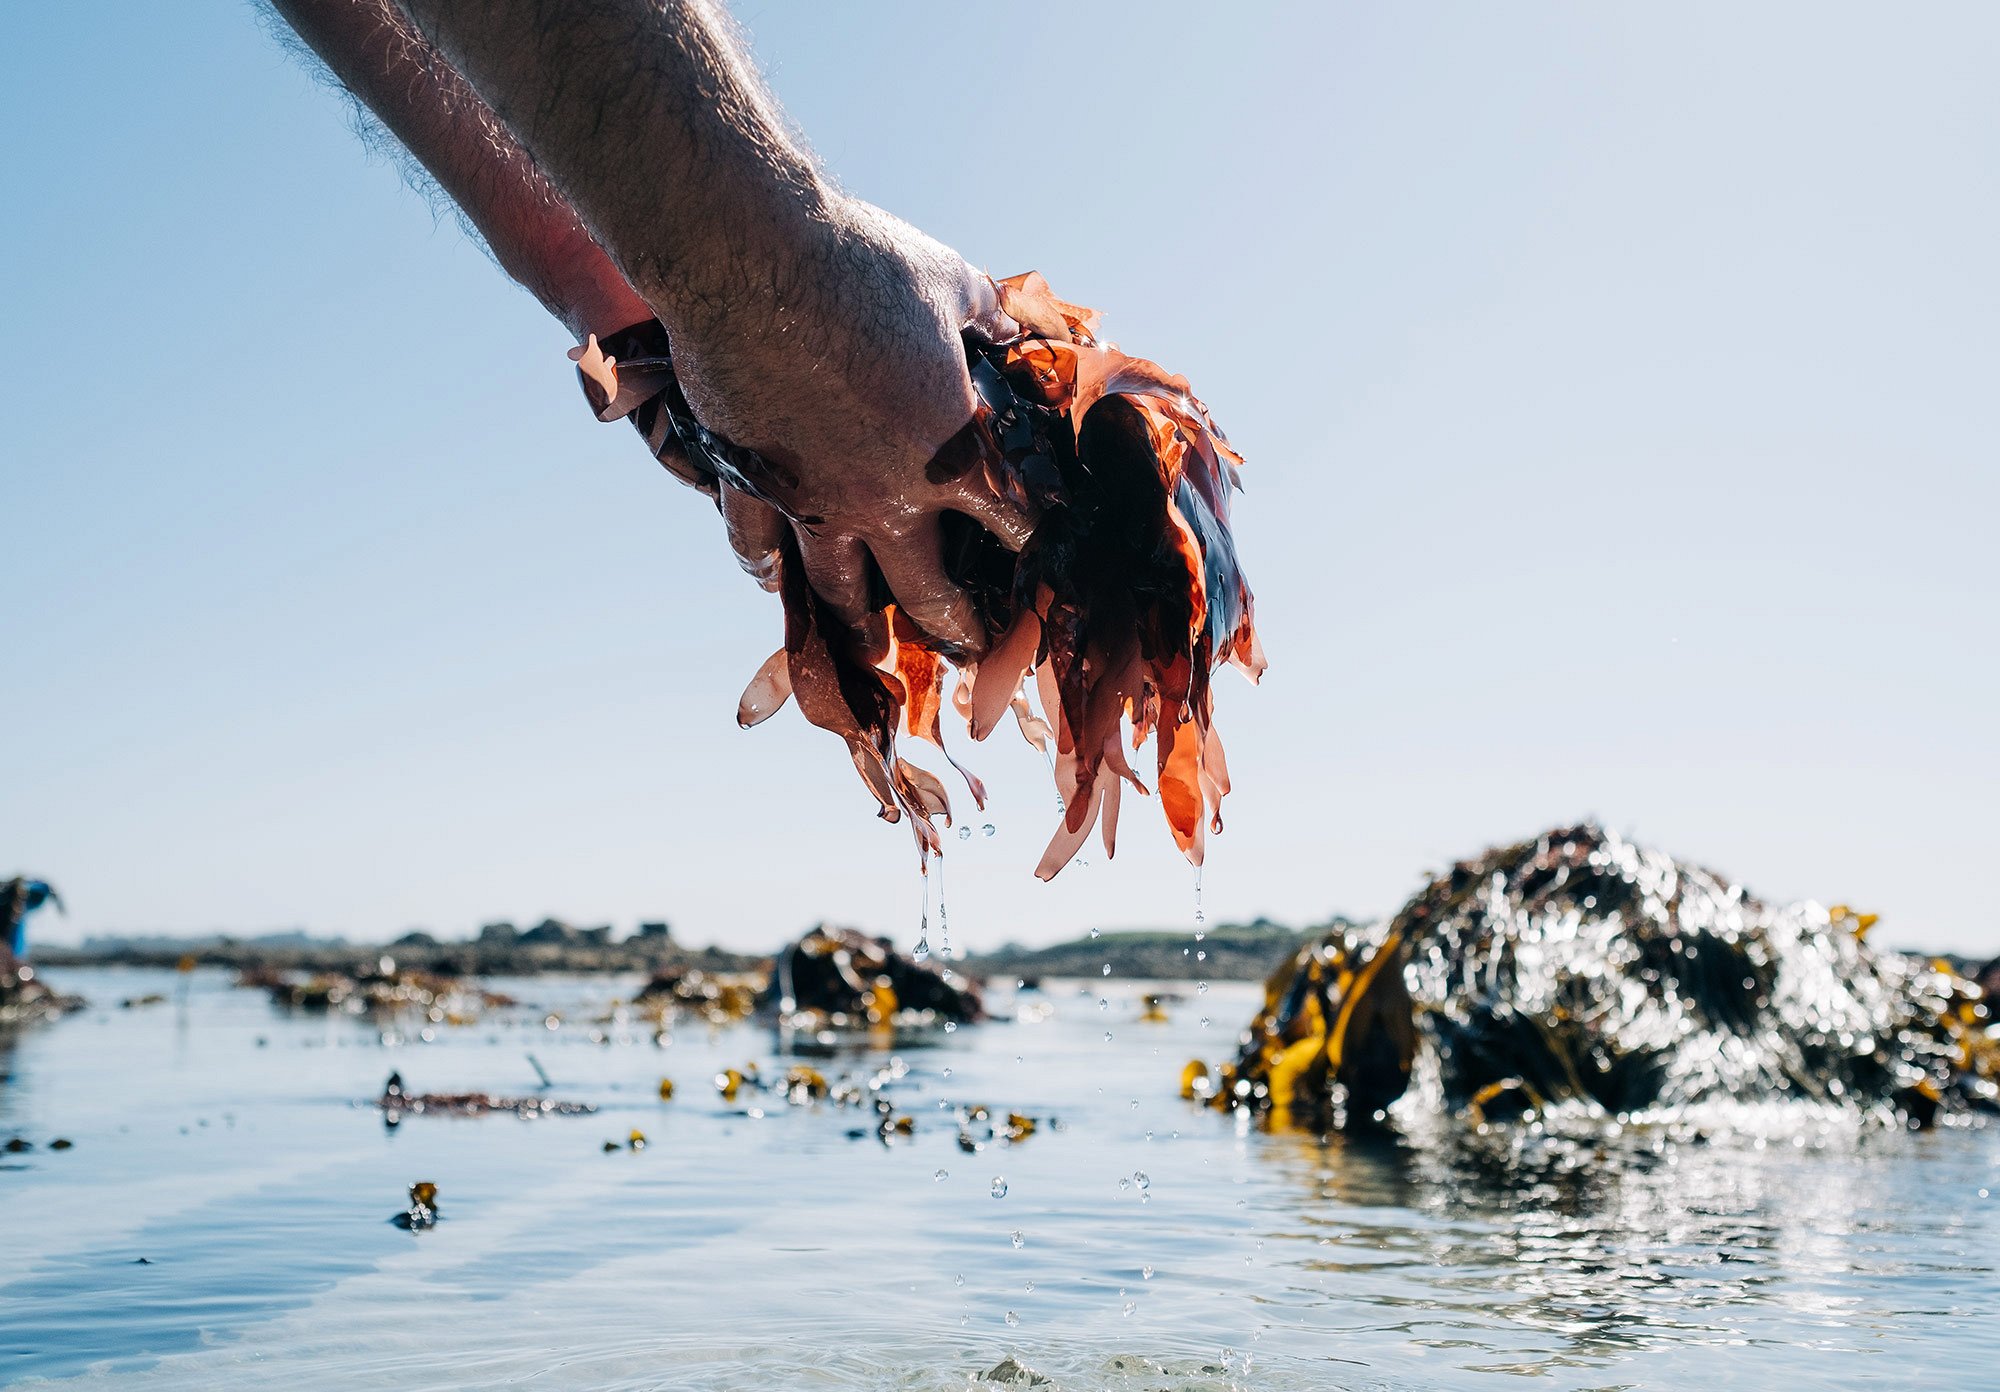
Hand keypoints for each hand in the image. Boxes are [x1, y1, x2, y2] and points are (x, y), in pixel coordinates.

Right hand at [658, 197, 1031, 657]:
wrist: (750, 258)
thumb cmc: (863, 265)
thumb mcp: (948, 283)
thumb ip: (986, 315)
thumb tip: (1016, 323)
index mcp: (952, 452)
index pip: (1014, 521)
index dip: (1036, 547)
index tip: (1046, 567)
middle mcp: (886, 496)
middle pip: (929, 592)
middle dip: (955, 628)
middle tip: (969, 649)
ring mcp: (813, 499)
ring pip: (840, 589)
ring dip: (858, 625)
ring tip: (870, 648)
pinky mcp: (750, 481)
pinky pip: (755, 542)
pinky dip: (762, 565)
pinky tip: (771, 580)